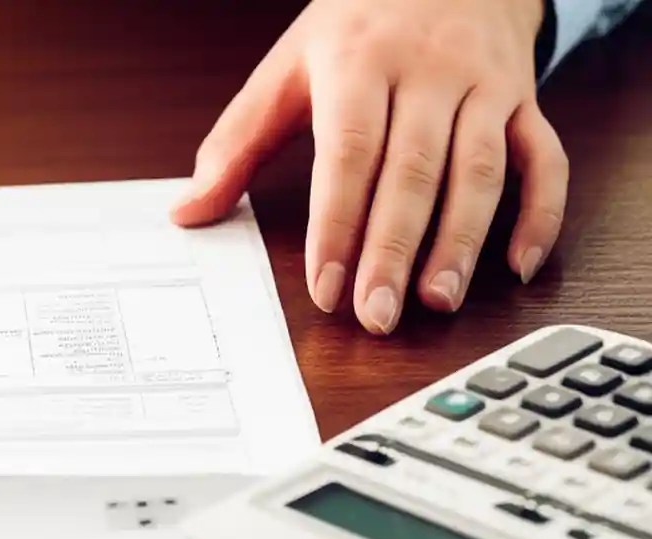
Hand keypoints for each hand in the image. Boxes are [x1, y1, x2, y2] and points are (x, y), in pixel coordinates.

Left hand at [171, 0, 565, 334]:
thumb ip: (236, 142)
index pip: (349, 153)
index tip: (325, 285)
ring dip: (461, 243)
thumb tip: (188, 210)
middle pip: (413, 172)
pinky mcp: (524, 100)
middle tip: (377, 315)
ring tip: (436, 302)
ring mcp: (483, 87)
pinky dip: (540, 215)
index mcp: (359, 65)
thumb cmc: (357, 26)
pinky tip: (517, 267)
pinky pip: (545, 159)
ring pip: (480, 172)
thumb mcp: (287, 69)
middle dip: (394, 250)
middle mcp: (427, 74)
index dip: (337, 224)